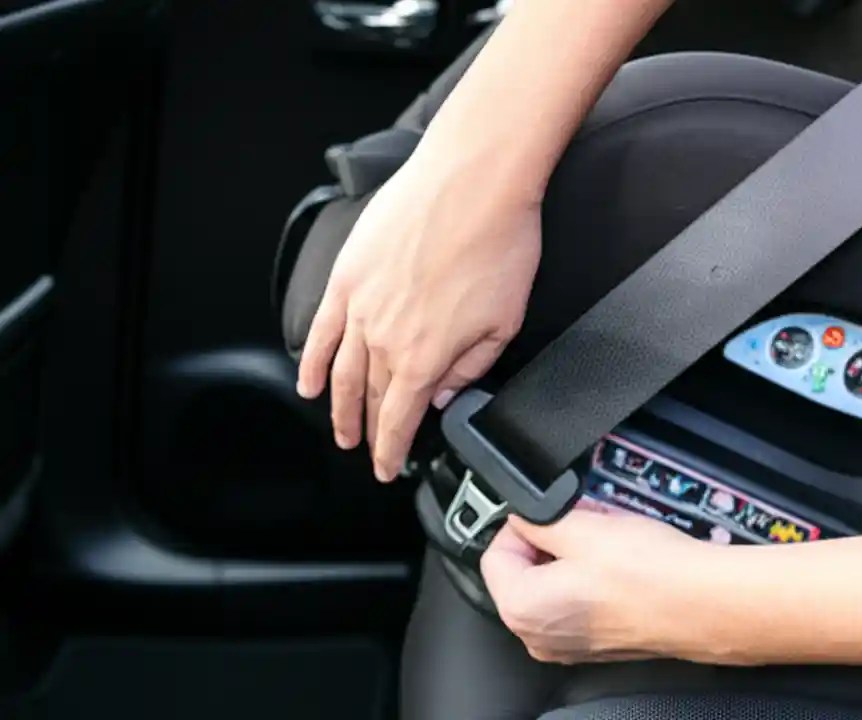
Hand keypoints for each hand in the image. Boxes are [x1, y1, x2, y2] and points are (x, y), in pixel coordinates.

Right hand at [295, 150, 541, 481]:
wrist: (474, 180)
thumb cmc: (500, 242)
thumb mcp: (505, 321)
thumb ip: (472, 366)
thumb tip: (448, 394)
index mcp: (426, 356)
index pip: (399, 420)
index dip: (391, 451)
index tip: (388, 469)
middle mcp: (385, 339)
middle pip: (369, 398)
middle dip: (368, 432)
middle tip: (368, 452)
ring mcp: (360, 307)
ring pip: (339, 371)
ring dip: (337, 407)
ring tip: (339, 429)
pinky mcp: (347, 275)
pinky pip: (320, 329)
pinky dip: (309, 360)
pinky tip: (307, 382)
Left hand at [481, 503, 719, 663]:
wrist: (702, 603)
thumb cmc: (650, 574)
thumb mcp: (582, 526)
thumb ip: (538, 518)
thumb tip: (524, 514)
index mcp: (522, 609)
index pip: (495, 552)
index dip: (521, 524)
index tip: (547, 513)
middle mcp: (538, 636)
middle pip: (522, 571)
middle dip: (548, 541)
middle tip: (583, 523)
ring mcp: (567, 645)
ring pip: (550, 585)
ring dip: (571, 557)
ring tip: (605, 542)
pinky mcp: (595, 644)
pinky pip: (575, 602)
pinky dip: (588, 579)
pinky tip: (617, 563)